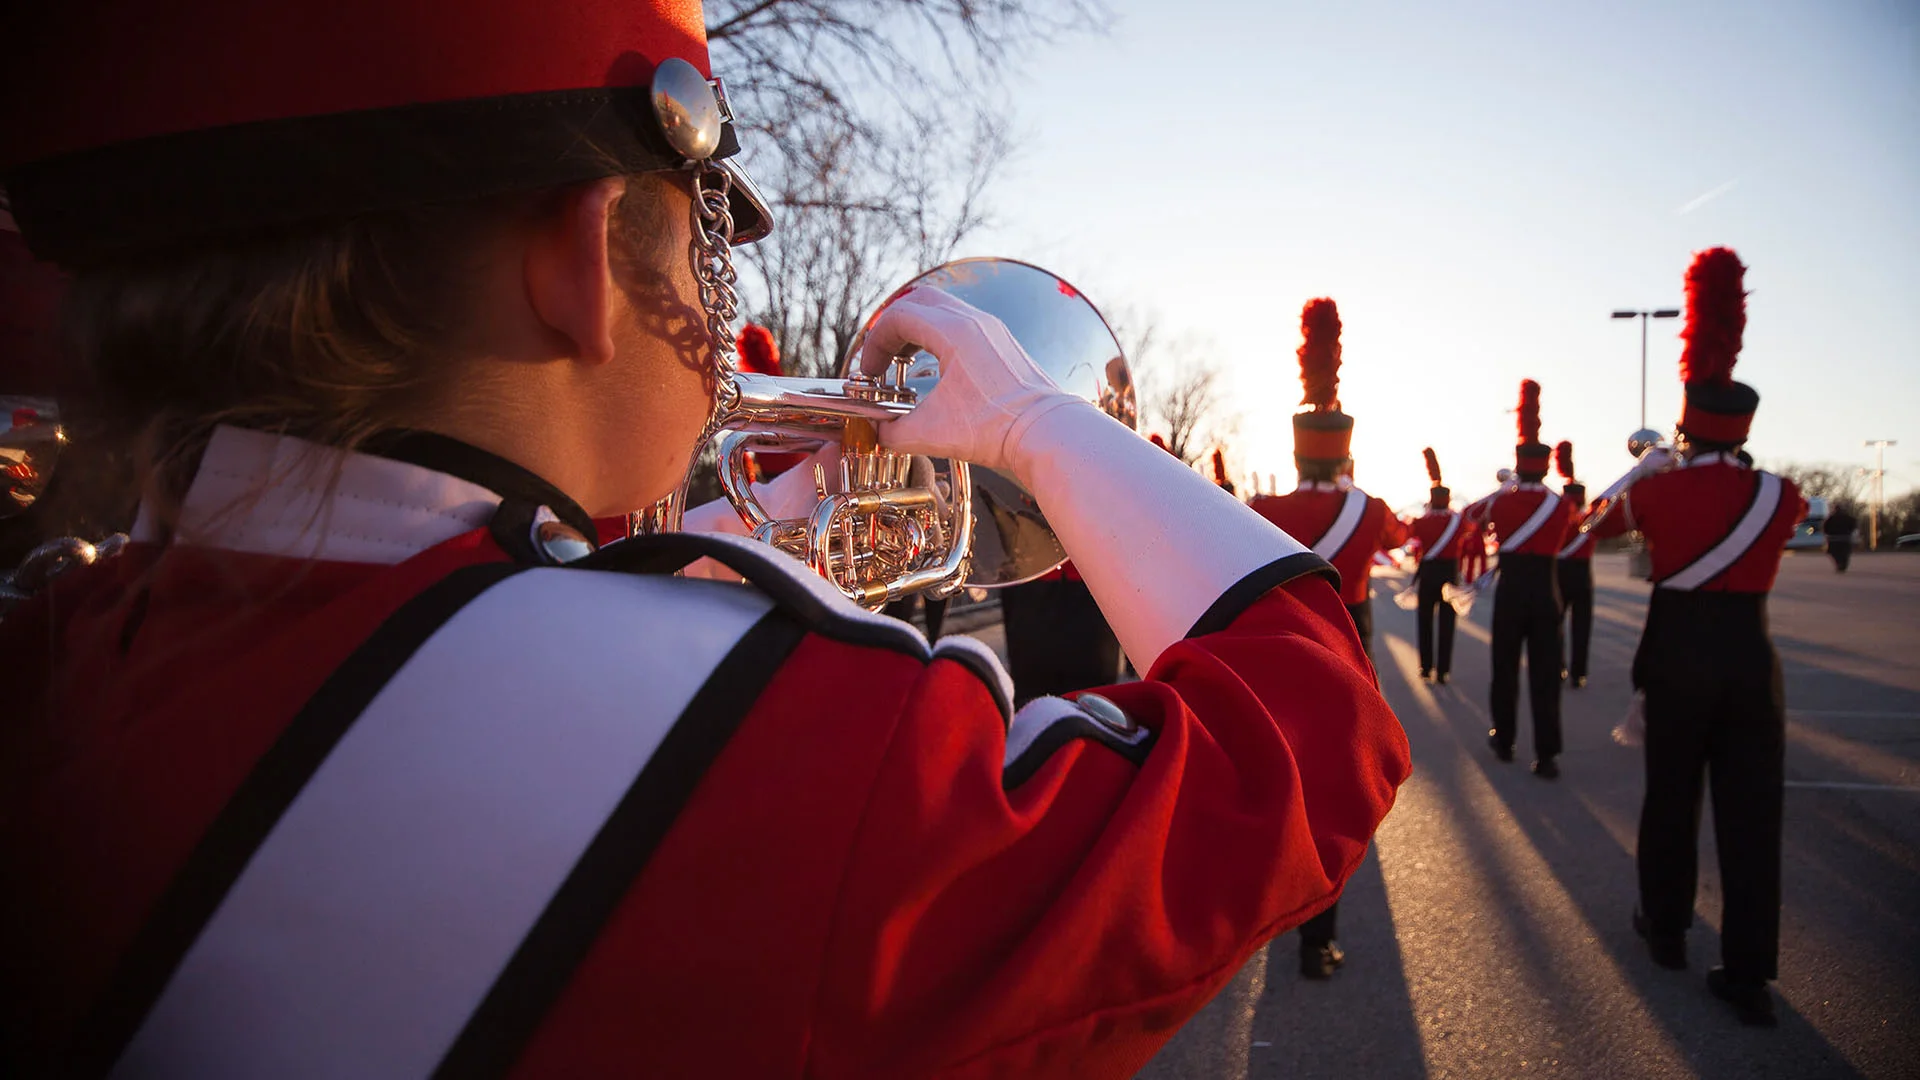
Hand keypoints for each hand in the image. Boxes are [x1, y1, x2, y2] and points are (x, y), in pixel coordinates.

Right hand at [856, 287, 1082, 475]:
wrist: (1046, 434)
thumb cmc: (996, 428)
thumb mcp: (931, 434)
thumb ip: (893, 432)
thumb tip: (880, 432)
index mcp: (954, 332)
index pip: (898, 316)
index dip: (874, 343)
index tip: (869, 372)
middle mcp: (975, 321)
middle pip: (920, 301)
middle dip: (893, 327)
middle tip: (883, 358)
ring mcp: (993, 329)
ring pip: (944, 310)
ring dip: (917, 329)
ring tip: (904, 361)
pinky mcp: (1003, 343)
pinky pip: (963, 324)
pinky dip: (940, 336)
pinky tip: (937, 368)